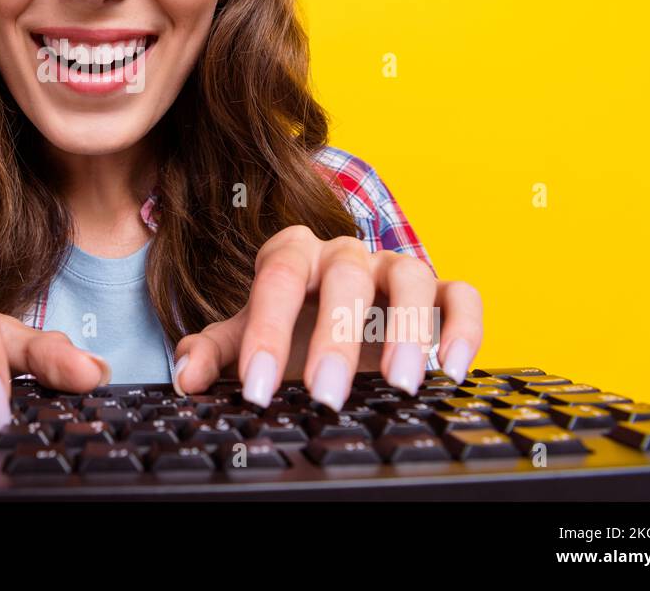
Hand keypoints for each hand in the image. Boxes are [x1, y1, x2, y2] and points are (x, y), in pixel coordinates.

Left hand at [170, 225, 482, 409]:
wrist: (335, 322)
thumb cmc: (290, 327)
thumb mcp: (248, 337)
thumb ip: (216, 351)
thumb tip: (187, 376)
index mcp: (292, 254)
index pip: (277, 276)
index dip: (266, 330)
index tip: (256, 390)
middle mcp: (345, 253)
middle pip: (345, 277)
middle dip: (336, 338)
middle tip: (326, 396)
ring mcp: (395, 268)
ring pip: (411, 277)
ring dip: (409, 329)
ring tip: (402, 385)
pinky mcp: (439, 292)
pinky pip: (461, 295)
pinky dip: (463, 326)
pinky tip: (451, 369)